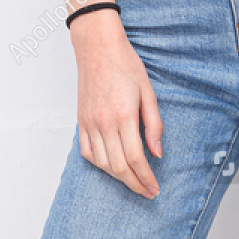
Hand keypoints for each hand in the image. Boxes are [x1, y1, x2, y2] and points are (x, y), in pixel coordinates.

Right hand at [72, 11, 161, 198]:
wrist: (97, 46)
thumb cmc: (125, 64)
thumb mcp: (148, 92)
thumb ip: (154, 124)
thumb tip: (157, 153)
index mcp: (123, 116)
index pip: (135, 158)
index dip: (146, 178)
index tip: (154, 188)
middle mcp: (104, 123)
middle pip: (118, 167)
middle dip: (135, 184)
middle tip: (147, 192)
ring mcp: (90, 123)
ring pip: (102, 164)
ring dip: (118, 178)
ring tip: (133, 181)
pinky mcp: (81, 121)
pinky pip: (87, 152)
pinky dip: (99, 165)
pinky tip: (111, 167)